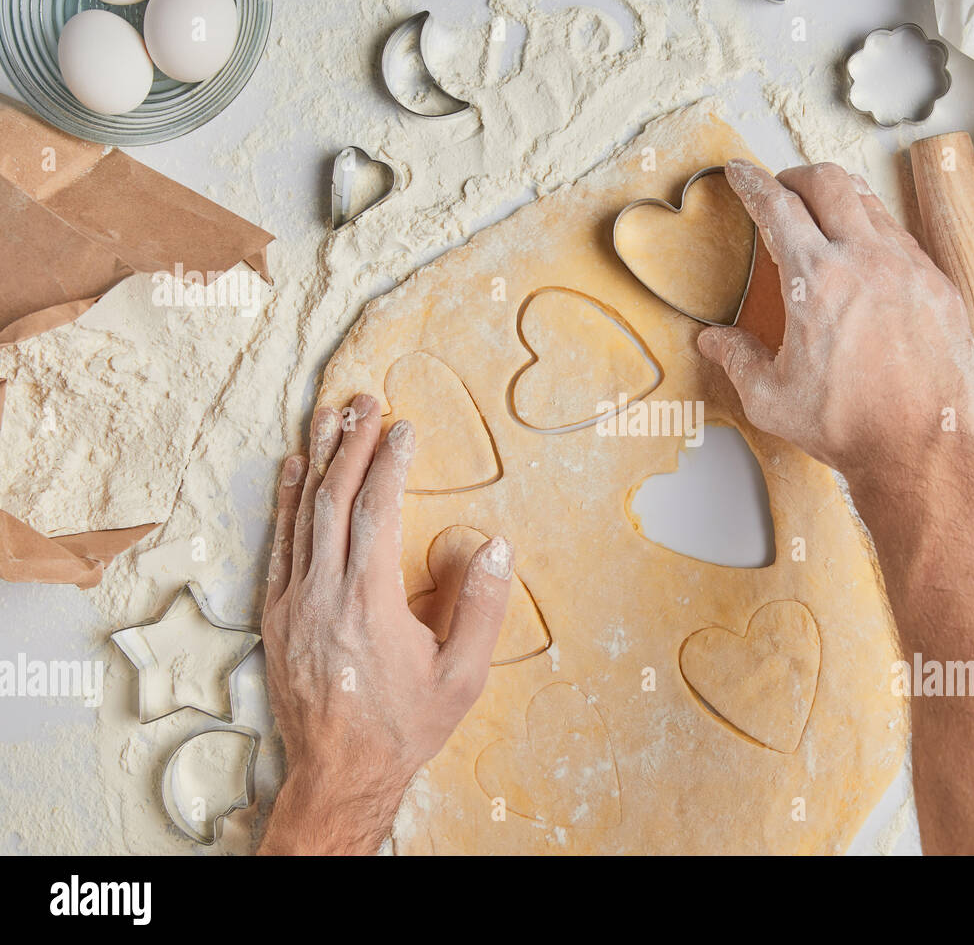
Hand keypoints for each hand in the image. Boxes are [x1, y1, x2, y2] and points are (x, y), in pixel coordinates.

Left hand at [258, 394, 512, 854]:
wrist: (339, 772)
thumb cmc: (405, 726)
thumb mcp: (462, 677)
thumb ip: (480, 609)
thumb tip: (498, 548)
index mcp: (370, 603)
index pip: (377, 511)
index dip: (390, 462)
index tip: (403, 427)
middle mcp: (323, 594)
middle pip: (334, 499)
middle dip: (350, 443)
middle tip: (364, 400)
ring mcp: (292, 602)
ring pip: (301, 515)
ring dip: (317, 460)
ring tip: (327, 415)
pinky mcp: (276, 614)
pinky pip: (279, 544)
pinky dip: (286, 501)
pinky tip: (293, 470)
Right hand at [698, 160, 973, 493]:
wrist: (920, 448)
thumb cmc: (848, 426)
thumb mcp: (772, 398)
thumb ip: (738, 359)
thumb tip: (713, 342)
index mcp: (816, 280)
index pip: (776, 207)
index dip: (752, 183)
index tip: (741, 172)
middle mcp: (865, 260)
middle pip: (828, 183)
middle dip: (798, 176)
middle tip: (784, 188)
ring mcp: (909, 269)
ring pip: (871, 204)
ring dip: (841, 199)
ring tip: (827, 214)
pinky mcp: (939, 287)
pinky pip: (904, 240)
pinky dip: (877, 233)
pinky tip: (869, 258)